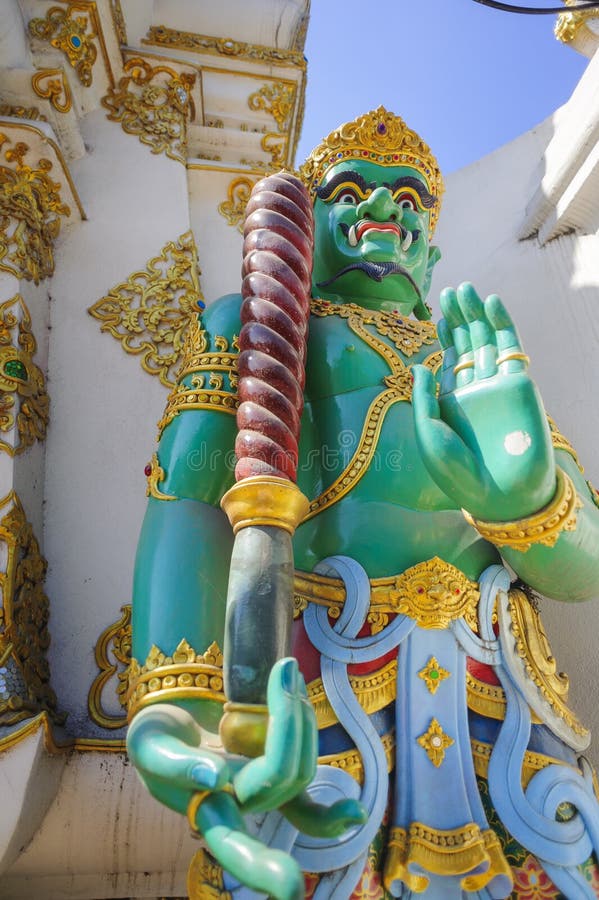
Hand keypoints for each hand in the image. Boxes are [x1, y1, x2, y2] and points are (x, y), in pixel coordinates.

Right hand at [127, 658, 364, 899]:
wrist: (173, 717)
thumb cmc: (156, 737)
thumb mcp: (150, 745)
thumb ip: (177, 764)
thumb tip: (215, 775)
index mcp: (206, 808)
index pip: (233, 845)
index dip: (259, 868)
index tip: (291, 887)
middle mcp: (240, 807)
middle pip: (281, 779)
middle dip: (290, 723)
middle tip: (285, 669)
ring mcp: (265, 792)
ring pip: (301, 771)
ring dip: (304, 720)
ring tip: (289, 674)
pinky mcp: (280, 773)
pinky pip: (309, 786)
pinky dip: (331, 804)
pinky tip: (354, 815)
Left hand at [412, 283, 555, 520]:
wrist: (498, 493)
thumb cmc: (457, 473)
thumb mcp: (428, 433)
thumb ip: (423, 398)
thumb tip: (418, 365)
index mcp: (452, 402)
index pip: (449, 361)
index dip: (445, 336)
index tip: (436, 314)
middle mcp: (475, 390)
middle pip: (467, 344)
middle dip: (459, 317)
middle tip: (450, 290)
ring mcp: (496, 385)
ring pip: (486, 341)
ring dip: (477, 314)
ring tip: (466, 290)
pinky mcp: (517, 384)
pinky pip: (509, 348)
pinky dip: (501, 324)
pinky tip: (491, 303)